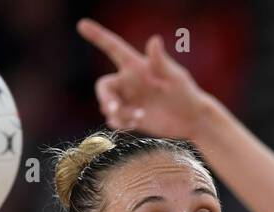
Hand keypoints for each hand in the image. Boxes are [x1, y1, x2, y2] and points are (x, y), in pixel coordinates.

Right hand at [77, 18, 213, 139]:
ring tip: (137, 118)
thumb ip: (160, 61)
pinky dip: (120, 123)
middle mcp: (129, 81)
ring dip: (117, 114)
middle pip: (103, 87)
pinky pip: (115, 119)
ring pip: (108, 105)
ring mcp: (129, 99)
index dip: (97, 36)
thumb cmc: (186, 93)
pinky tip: (135, 124)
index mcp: (136, 66)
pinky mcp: (130, 116)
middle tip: (112, 109)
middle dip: (105, 98)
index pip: (113, 48)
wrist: (191, 119)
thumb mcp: (174, 77)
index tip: (81, 24)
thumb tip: (154, 40)